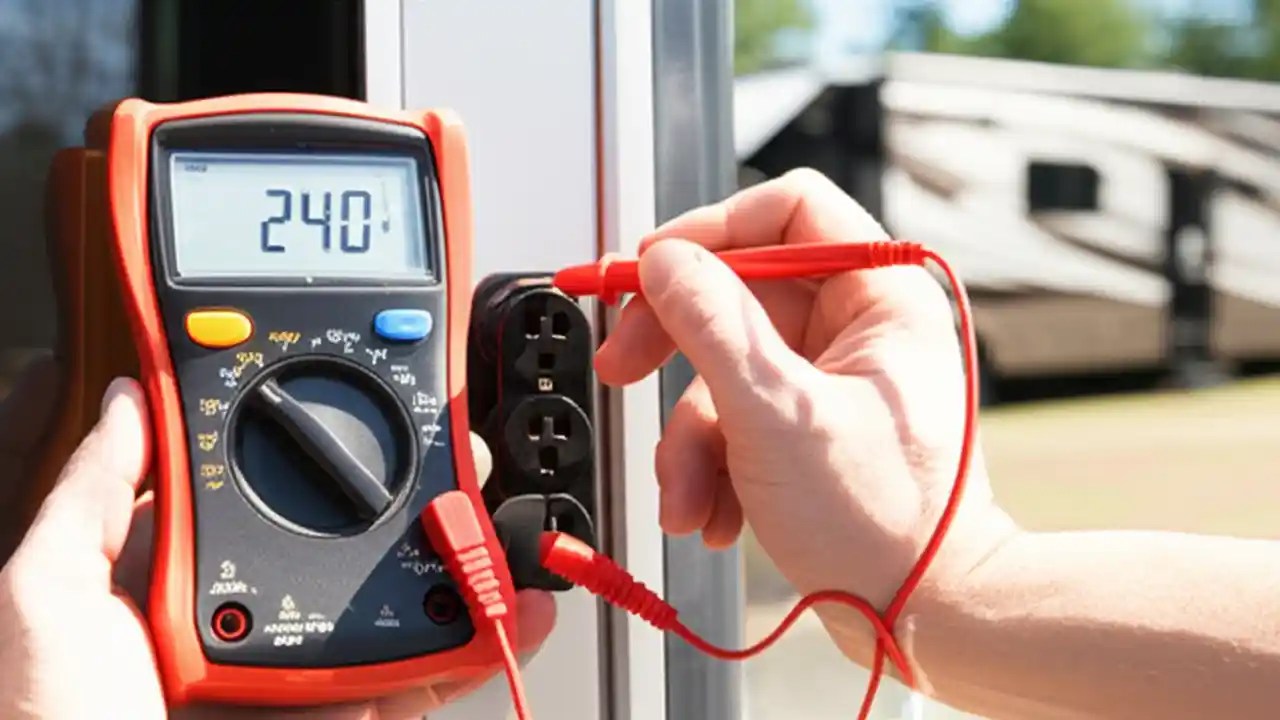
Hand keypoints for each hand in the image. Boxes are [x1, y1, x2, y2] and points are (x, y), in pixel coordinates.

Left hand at [0, 377, 554, 719]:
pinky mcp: (353, 713)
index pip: (250, 487)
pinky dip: (479, 639)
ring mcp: (306, 670)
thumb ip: (85, 501)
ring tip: (496, 521)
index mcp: (176, 582)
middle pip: (345, 536)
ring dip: (458, 558)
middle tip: (454, 452)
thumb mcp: (49, 604)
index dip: (303, 439)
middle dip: (409, 489)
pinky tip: (510, 609)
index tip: (351, 395)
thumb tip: (131, 401)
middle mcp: (251, 618)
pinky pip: (426, 672)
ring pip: (399, 598)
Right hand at [594, 169, 1017, 663]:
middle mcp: (858, 327)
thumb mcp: (777, 413)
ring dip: (690, 438)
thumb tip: (665, 263)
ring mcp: (831, 379)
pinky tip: (714, 511)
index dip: (711, 229)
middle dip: (674, 344)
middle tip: (623, 365)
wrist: (918, 618)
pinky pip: (737, 417)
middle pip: (738, 292)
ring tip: (687, 495)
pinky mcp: (808, 427)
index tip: (652, 266)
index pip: (787, 212)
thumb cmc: (885, 524)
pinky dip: (711, 465)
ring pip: (725, 369)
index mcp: (879, 296)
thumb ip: (712, 325)